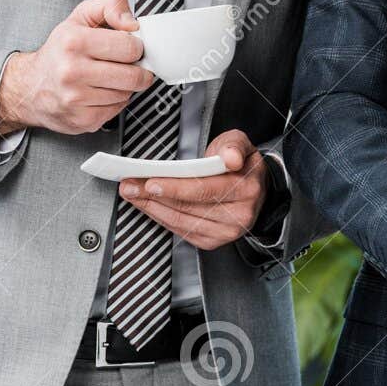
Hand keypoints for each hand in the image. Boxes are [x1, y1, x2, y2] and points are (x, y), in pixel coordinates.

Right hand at [0, 0, 152, 136]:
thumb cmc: (61, 50)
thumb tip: (133, 23)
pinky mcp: (81, 120)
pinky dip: (115, 101)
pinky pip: (118, 109)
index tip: (128, 47)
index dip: (136, 47)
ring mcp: (75, 99)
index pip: (131, 47)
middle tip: (126, 64)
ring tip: (107, 77)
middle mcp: (71, 71)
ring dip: (125, 86)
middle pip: (134, 76)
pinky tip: (99, 92)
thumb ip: (112, 5)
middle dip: (137, 69)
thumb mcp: (82, 16)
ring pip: (127, 93)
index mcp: (73, 41)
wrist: (29, 87)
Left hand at [117, 130, 267, 249]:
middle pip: (187, 207)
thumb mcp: (240, 144)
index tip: (150, 182)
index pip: (204, 189)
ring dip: (151, 207)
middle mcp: (239, 214)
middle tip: (130, 185)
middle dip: (153, 195)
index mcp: (247, 188)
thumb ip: (234, 146)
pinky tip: (150, 206)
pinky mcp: (213, 241)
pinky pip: (180, 230)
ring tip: (134, 193)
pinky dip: (161, 217)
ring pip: (180, 220)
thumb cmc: (242, 165)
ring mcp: (226, 231)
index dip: (175, 187)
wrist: (255, 189)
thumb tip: (230, 157)